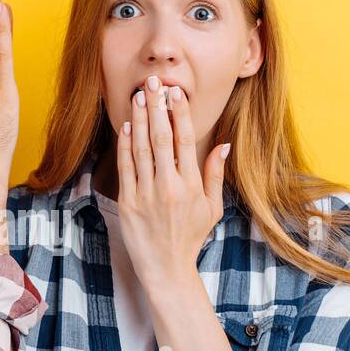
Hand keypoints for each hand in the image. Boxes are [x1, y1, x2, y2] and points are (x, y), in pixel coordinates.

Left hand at [115, 75, 229, 287]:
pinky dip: (125, 145)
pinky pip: (126, 167)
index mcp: (191, 186)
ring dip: (140, 119)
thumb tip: (224, 144)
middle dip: (157, 107)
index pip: (185, 141)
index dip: (180, 113)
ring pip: (142, 148)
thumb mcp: (212, 208)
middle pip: (162, 138)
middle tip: (153, 82)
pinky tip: (127, 126)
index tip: (175, 92)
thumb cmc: (190, 237)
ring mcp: (146, 194)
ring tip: (138, 95)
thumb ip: (215, 174)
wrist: (166, 268)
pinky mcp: (128, 203)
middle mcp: (169, 187)